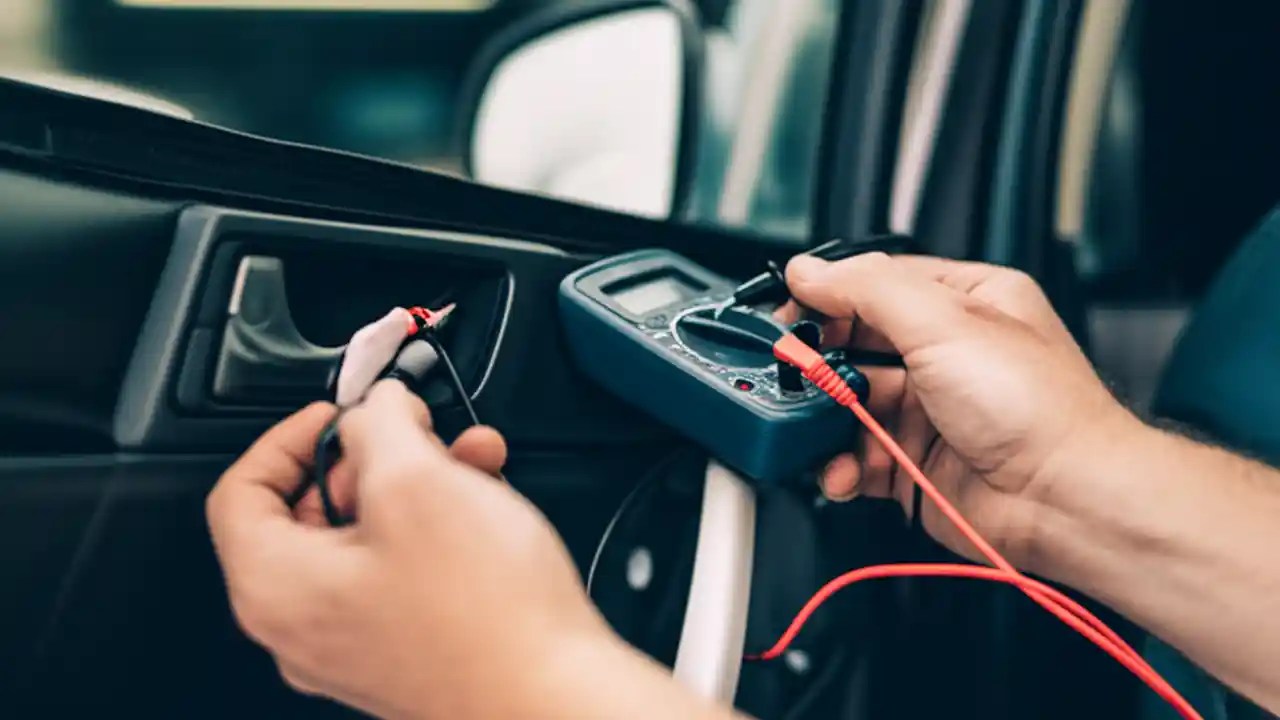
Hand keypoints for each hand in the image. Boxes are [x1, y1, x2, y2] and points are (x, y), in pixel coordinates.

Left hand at [205, 382, 610, 718]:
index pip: (240, 491)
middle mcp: (304, 626)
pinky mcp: (406, 650)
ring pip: (367, 536)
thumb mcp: (418, 481)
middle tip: (416, 430)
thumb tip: (373, 408)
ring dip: (417, 482)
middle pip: (310, 511)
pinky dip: (437, 524)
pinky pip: (402, 569)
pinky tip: (484, 500)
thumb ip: (379, 424)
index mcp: (277, 588)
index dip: (290, 436)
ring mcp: (355, 644)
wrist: (555, 697)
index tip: (340, 414)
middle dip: (373, 455)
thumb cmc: (487, 617)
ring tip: (469, 459)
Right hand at [783, 253, 1137, 566]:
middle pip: (856, 346)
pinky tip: (839, 469)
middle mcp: (947, 355)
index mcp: (966, 303)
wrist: (1066, 501)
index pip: (878, 284)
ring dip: (825, 417)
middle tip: (791, 370)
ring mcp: (931, 412)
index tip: (786, 311)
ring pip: (851, 406)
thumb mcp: (944, 322)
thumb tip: (812, 271)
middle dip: (819, 361)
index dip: (828, 295)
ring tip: (814, 425)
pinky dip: (839, 466)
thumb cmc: (1038, 409)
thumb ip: (868, 290)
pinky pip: (857, 460)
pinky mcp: (917, 466)